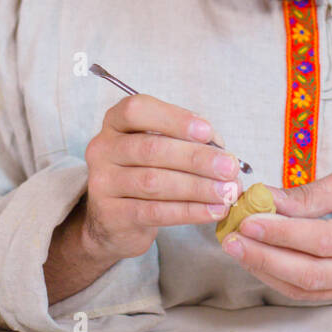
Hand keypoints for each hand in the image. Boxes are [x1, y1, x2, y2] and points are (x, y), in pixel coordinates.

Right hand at [82, 94, 241, 261]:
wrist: (114, 221)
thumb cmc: (145, 173)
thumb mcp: (161, 148)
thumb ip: (188, 141)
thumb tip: (221, 150)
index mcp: (115, 123)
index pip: (137, 110)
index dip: (174, 118)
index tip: (206, 132)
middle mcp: (103, 148)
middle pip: (151, 148)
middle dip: (196, 158)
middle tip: (229, 167)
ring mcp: (102, 183)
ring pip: (154, 182)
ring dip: (197, 187)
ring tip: (227, 192)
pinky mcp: (111, 215)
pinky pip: (155, 212)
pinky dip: (189, 211)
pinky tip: (213, 211)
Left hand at [222, 164, 331, 300]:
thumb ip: (314, 193)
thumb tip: (269, 200)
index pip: (322, 240)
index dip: (282, 233)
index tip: (248, 218)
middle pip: (311, 273)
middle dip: (265, 257)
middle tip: (232, 238)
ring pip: (307, 289)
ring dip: (266, 270)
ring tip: (237, 247)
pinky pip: (311, 293)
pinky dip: (280, 278)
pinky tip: (259, 258)